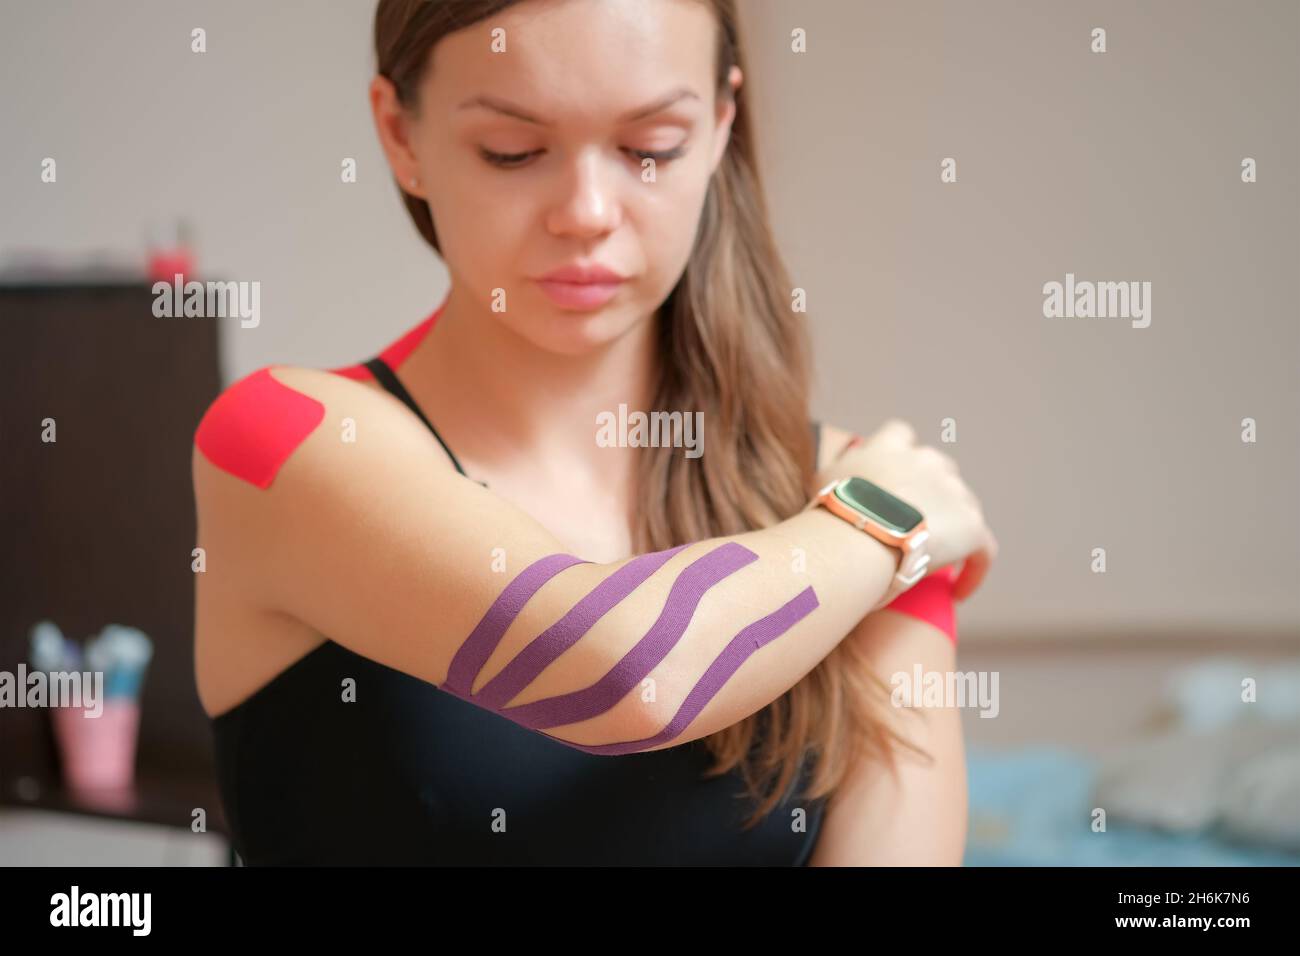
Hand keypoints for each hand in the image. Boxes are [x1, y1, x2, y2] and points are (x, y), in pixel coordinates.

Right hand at [818, 419, 997, 601]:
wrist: (859, 535)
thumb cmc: (832, 513)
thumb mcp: (823, 483)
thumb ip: (835, 477)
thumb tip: (831, 491)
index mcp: (890, 446)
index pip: (900, 434)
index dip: (899, 456)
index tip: (891, 478)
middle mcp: (926, 461)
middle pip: (939, 467)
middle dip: (931, 490)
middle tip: (912, 522)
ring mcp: (953, 492)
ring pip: (964, 505)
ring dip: (951, 526)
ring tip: (935, 557)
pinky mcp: (971, 528)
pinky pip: (983, 550)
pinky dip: (973, 569)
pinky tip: (959, 592)